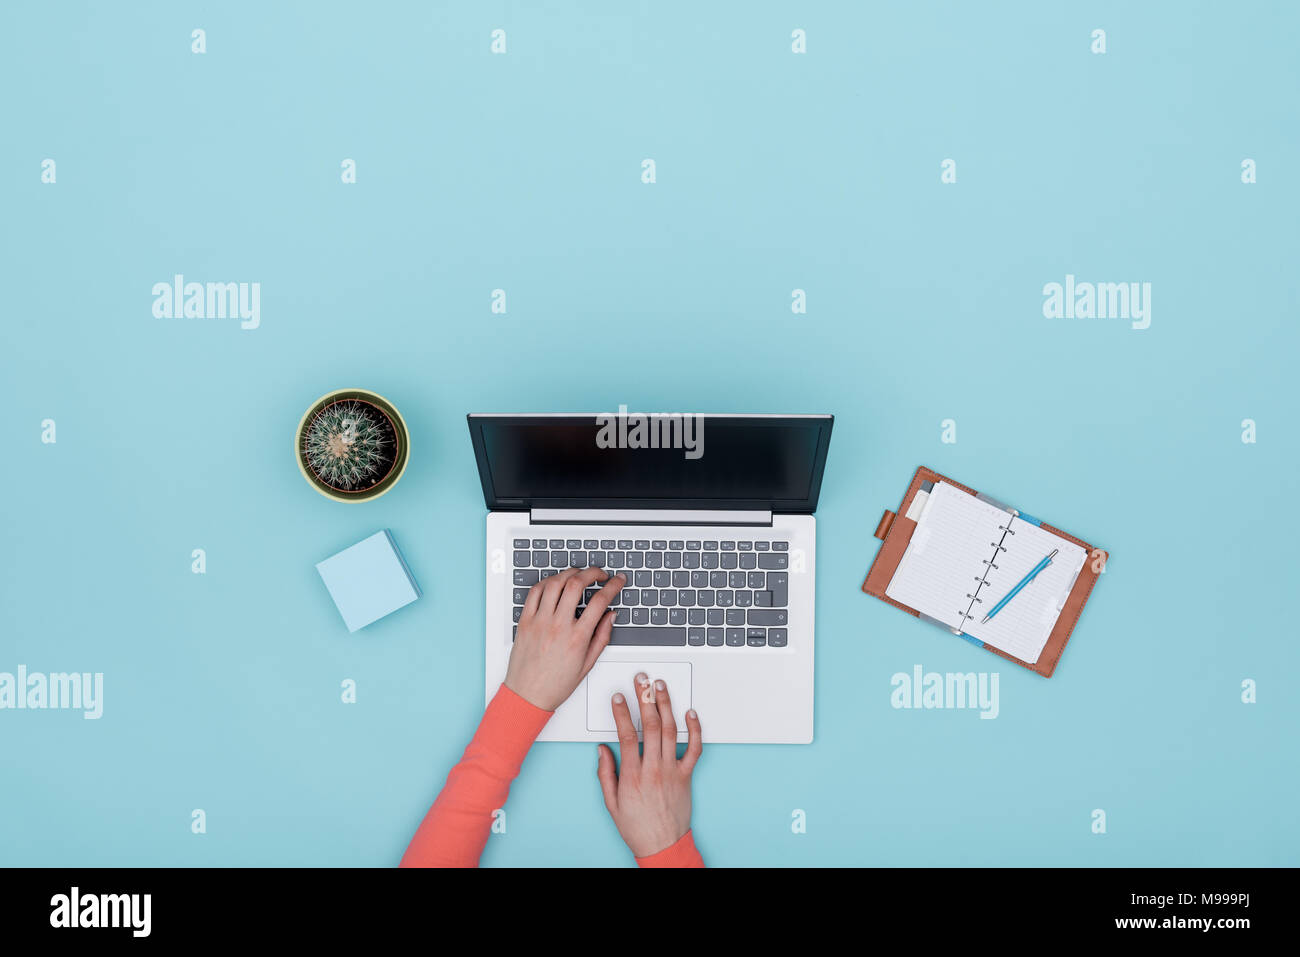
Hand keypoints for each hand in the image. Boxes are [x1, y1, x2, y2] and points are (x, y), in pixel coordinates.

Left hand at [505, 566, 625, 710]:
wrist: (527, 695)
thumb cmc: (555, 684)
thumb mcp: (587, 664)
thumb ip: (602, 636)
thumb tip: (610, 615)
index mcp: (577, 638)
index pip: (600, 601)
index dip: (613, 585)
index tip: (618, 580)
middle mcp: (557, 626)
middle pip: (576, 583)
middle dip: (593, 572)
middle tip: (599, 574)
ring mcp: (539, 621)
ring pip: (555, 582)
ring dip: (570, 573)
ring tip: (579, 575)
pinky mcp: (525, 620)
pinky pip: (535, 591)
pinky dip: (548, 581)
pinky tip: (556, 583)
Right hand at [596, 673, 701, 857]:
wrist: (662, 845)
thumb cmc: (637, 826)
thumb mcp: (611, 803)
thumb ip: (606, 774)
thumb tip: (602, 750)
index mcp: (633, 775)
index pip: (627, 735)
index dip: (622, 713)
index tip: (618, 698)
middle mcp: (654, 769)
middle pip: (651, 726)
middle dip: (645, 698)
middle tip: (642, 680)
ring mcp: (672, 771)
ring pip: (672, 731)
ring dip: (666, 705)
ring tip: (661, 687)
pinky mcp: (686, 776)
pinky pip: (695, 749)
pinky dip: (695, 729)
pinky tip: (690, 713)